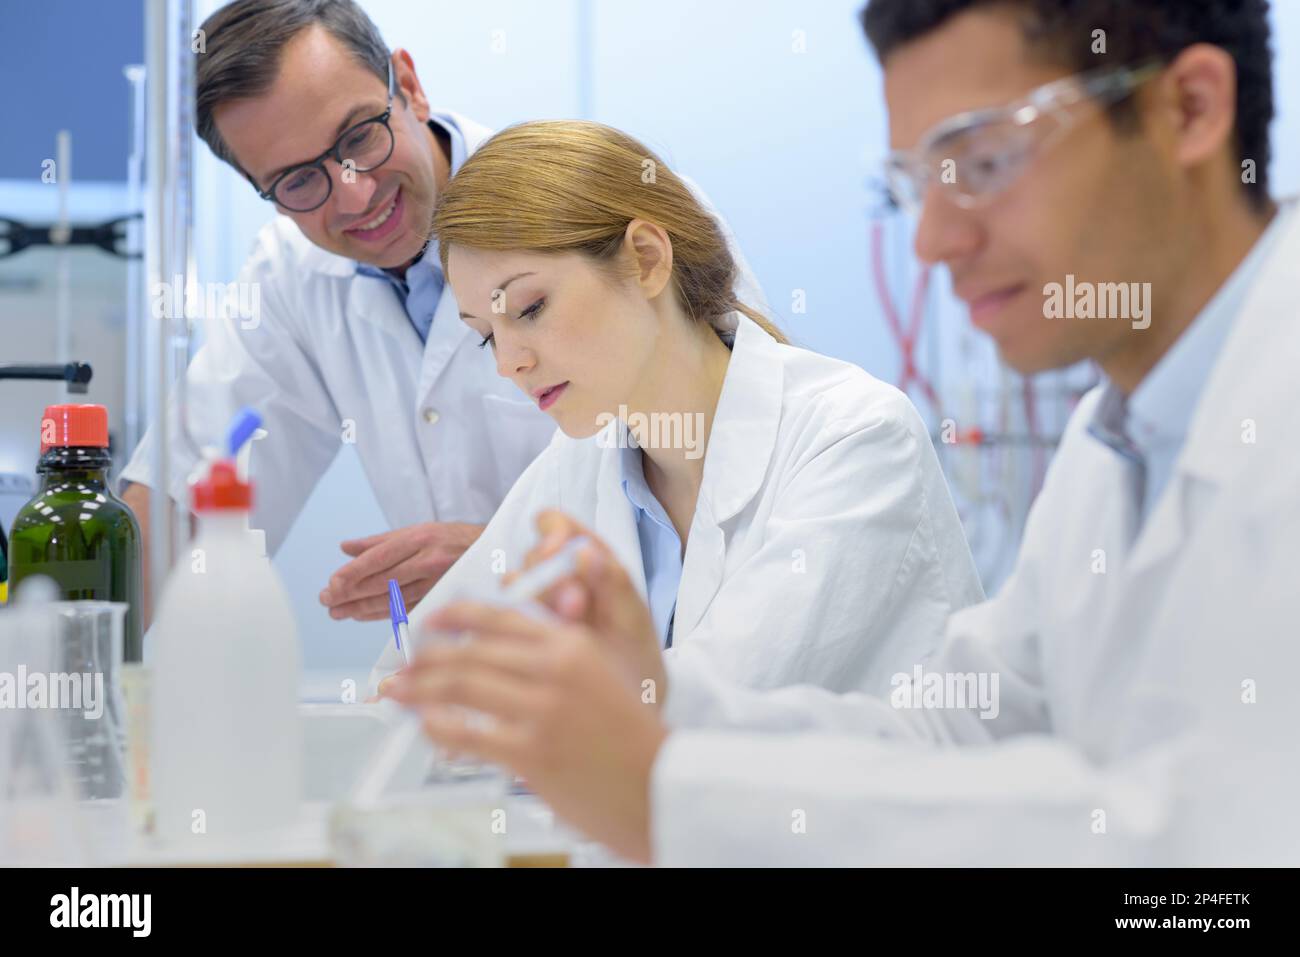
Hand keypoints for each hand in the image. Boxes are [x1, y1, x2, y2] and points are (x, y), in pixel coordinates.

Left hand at [319, 522, 483, 620]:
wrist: (494, 550)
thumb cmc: (453, 539)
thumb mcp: (419, 529)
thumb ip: (381, 540)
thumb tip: (345, 547)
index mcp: (420, 538)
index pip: (378, 558)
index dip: (352, 572)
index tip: (332, 583)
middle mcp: (428, 560)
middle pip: (381, 581)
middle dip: (350, 593)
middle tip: (327, 601)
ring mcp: (436, 582)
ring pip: (392, 599)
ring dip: (361, 607)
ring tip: (338, 611)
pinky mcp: (441, 598)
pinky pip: (405, 609)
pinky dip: (381, 614)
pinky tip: (363, 615)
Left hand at [384, 600, 668, 863]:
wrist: (660, 786)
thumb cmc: (629, 737)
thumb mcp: (600, 674)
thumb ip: (552, 657)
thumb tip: (491, 652)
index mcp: (572, 644)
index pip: (499, 617)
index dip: (455, 616)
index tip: (430, 622)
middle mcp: (555, 669)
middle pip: (471, 649)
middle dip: (426, 656)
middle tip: (403, 666)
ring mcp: (542, 710)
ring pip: (459, 685)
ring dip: (418, 687)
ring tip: (398, 692)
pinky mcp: (531, 752)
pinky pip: (466, 733)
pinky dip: (436, 727)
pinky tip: (425, 726)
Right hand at [510, 510, 667, 702]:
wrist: (626, 714)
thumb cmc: (636, 665)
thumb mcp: (635, 626)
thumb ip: (616, 585)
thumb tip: (585, 550)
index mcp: (589, 565)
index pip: (555, 525)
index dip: (551, 530)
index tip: (555, 550)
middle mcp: (557, 581)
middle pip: (531, 558)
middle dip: (550, 578)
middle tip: (574, 606)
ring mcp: (535, 609)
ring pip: (512, 587)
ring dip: (536, 604)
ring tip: (567, 628)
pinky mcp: (517, 637)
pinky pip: (499, 621)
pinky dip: (513, 628)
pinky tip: (536, 646)